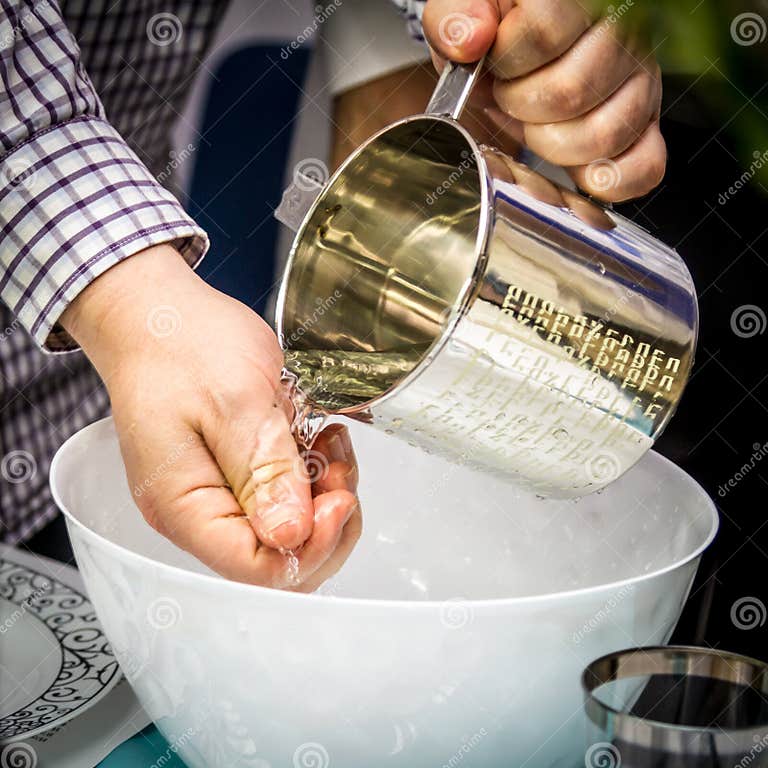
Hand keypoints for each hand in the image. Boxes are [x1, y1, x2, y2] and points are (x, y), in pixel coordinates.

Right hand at [61, 245, 360, 590]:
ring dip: (325, 494)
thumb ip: (263, 472)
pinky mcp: (234, 474)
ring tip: (330, 442)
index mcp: (185, 506)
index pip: (257, 571)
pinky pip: (283, 497)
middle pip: (278, 559)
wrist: (158, 314)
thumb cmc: (183, 345)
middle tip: (339, 468)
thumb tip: (292, 538)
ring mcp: (216, 494)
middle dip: (325, 523)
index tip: (338, 498)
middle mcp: (197, 512)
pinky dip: (313, 475)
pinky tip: (319, 438)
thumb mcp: (234, 401)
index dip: (310, 546)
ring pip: (289, 530)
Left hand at [422, 0, 665, 201]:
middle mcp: (624, 33)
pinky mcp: (646, 125)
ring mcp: (641, 81)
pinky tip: (574, 169)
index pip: (544, 33)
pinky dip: (604, 181)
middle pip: (570, 92)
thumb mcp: (466, 13)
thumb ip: (457, 15)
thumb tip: (469, 38)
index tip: (495, 63)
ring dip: (551, 145)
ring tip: (537, 123)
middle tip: (511, 96)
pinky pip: (644, 169)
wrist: (517, 57)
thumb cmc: (496, 35)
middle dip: (521, 107)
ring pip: (603, 136)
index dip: (506, 62)